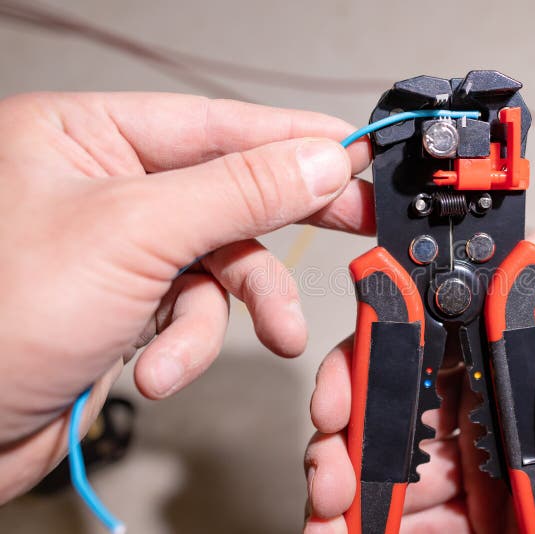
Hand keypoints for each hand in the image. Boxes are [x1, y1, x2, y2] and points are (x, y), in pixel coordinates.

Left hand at [0, 92, 370, 501]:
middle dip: (287, 219)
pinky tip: (163, 368)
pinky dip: (191, 344)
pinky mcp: (127, 304)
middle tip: (355, 223)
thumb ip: (239, 191)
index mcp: (86, 136)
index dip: (292, 138)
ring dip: (239, 307)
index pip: (216, 123)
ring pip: (220, 263)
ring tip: (274, 335)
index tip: (354, 151)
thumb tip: (317, 160)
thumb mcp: (135, 234)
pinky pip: (192, 311)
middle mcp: (104, 185)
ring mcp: (119, 248)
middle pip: (228, 189)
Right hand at [305, 227, 534, 532]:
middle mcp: (477, 398)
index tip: (339, 388)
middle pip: (378, 401)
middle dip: (339, 423)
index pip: (403, 337)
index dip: (361, 355)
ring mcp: (470, 461)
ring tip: (333, 504)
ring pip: (377, 460)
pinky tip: (347, 526)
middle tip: (330, 456)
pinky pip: (397, 516)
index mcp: (497, 346)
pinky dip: (361, 521)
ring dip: (339, 476)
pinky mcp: (468, 517)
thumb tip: (491, 234)